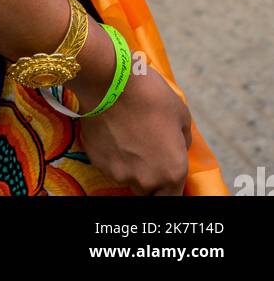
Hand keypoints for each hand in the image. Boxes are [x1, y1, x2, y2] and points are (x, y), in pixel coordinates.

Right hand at [78, 65, 190, 195]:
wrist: (110, 82)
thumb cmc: (151, 96)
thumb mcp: (181, 114)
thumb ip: (182, 140)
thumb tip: (177, 147)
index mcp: (172, 172)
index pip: (171, 198)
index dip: (168, 187)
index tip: (164, 175)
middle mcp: (146, 181)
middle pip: (148, 190)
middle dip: (148, 175)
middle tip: (144, 148)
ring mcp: (119, 174)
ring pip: (126, 177)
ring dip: (129, 164)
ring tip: (126, 135)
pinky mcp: (98, 163)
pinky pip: (108, 164)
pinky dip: (111, 153)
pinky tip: (112, 131)